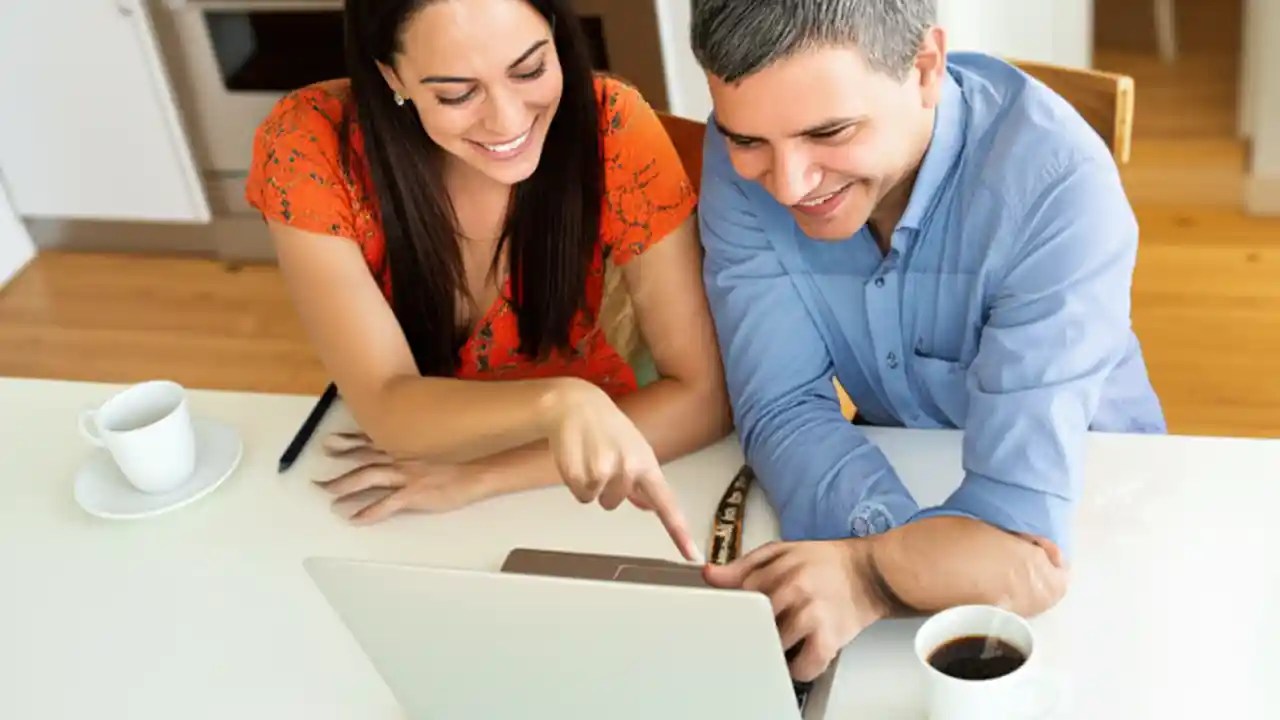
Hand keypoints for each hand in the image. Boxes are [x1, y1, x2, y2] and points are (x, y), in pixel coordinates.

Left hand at [314, 432, 489, 522]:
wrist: (480, 469)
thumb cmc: (464, 458)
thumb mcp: (437, 446)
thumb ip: (418, 447)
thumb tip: (407, 448)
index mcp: (405, 446)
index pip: (371, 443)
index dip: (348, 443)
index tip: (330, 443)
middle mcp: (401, 458)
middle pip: (362, 462)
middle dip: (339, 471)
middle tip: (318, 482)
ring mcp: (406, 476)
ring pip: (368, 479)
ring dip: (346, 489)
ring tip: (330, 501)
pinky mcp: (414, 494)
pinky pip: (385, 504)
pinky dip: (368, 512)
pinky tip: (355, 519)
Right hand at [540, 379, 701, 562]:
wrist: (577, 404)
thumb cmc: (609, 427)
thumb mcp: (634, 449)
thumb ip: (642, 482)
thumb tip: (650, 506)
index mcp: (647, 465)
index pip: (667, 505)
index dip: (679, 533)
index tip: (691, 555)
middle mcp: (628, 469)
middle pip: (614, 503)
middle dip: (605, 486)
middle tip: (601, 458)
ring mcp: (602, 472)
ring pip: (594, 500)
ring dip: (589, 483)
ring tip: (589, 455)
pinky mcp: (577, 473)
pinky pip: (578, 493)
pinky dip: (574, 480)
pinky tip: (577, 457)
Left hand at [703, 539, 884, 681]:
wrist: (870, 572)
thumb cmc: (825, 563)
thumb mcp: (783, 552)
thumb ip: (745, 565)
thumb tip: (710, 576)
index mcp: (780, 569)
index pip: (741, 595)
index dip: (739, 607)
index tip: (741, 613)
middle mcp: (795, 590)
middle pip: (754, 622)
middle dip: (754, 628)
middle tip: (760, 628)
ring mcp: (812, 616)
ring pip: (774, 645)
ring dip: (776, 647)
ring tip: (785, 638)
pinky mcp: (830, 639)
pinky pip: (803, 667)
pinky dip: (798, 668)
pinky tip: (800, 655)